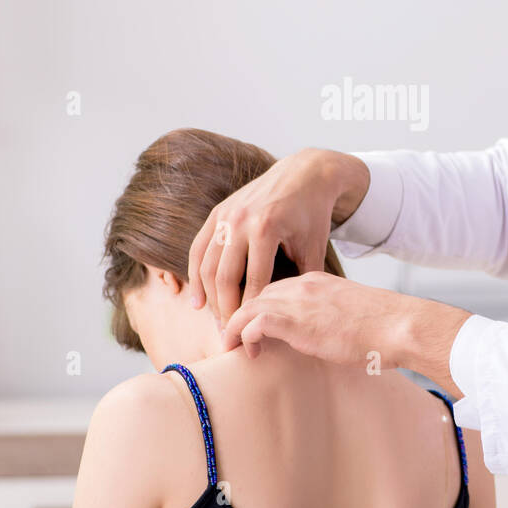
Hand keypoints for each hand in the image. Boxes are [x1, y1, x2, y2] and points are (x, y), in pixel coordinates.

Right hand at [187, 148, 369, 329]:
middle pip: (224, 277)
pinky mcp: (217, 212)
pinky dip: (194, 275)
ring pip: (207, 265)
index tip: (252, 332)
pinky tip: (197, 299)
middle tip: (230, 334)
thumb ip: (302, 279)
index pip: (254, 281)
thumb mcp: (313, 246)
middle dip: (226, 310)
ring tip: (216, 320)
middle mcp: (240, 221)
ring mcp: (225, 215)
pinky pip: (198, 248)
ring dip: (208, 297)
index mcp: (265, 228)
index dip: (252, 311)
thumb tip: (294, 317)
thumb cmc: (312, 213)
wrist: (304, 173)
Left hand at [220, 271, 405, 368]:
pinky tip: (249, 351)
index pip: (276, 287)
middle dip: (241, 314)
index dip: (260, 306)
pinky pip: (253, 323)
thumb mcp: (350, 316)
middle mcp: (303, 285)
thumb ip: (329, 319)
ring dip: (235, 326)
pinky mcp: (295, 320)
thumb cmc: (384, 328)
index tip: (255, 327)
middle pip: (257, 293)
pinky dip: (244, 336)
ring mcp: (298, 300)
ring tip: (231, 346)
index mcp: (317, 280)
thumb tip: (321, 338)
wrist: (398, 326)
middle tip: (235, 336)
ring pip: (248, 305)